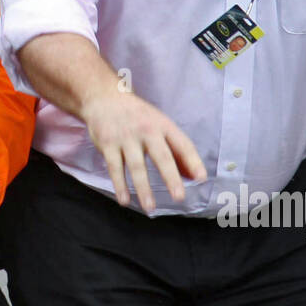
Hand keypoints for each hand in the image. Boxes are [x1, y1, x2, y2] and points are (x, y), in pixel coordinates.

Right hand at [80, 90, 204, 213]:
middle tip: (179, 196)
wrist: (104, 98)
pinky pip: (115, 168)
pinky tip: (125, 201)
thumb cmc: (137, 116)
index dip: (193, 161)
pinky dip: (120, 185)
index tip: (201, 179)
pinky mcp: (108, 144)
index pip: (183, 144)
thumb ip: (175, 151)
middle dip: (171, 177)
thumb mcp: (159, 125)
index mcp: (163, 125)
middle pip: (161, 156)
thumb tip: (193, 177)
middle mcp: (146, 130)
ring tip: (150, 208)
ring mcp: (126, 137)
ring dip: (143, 188)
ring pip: (136, 166)